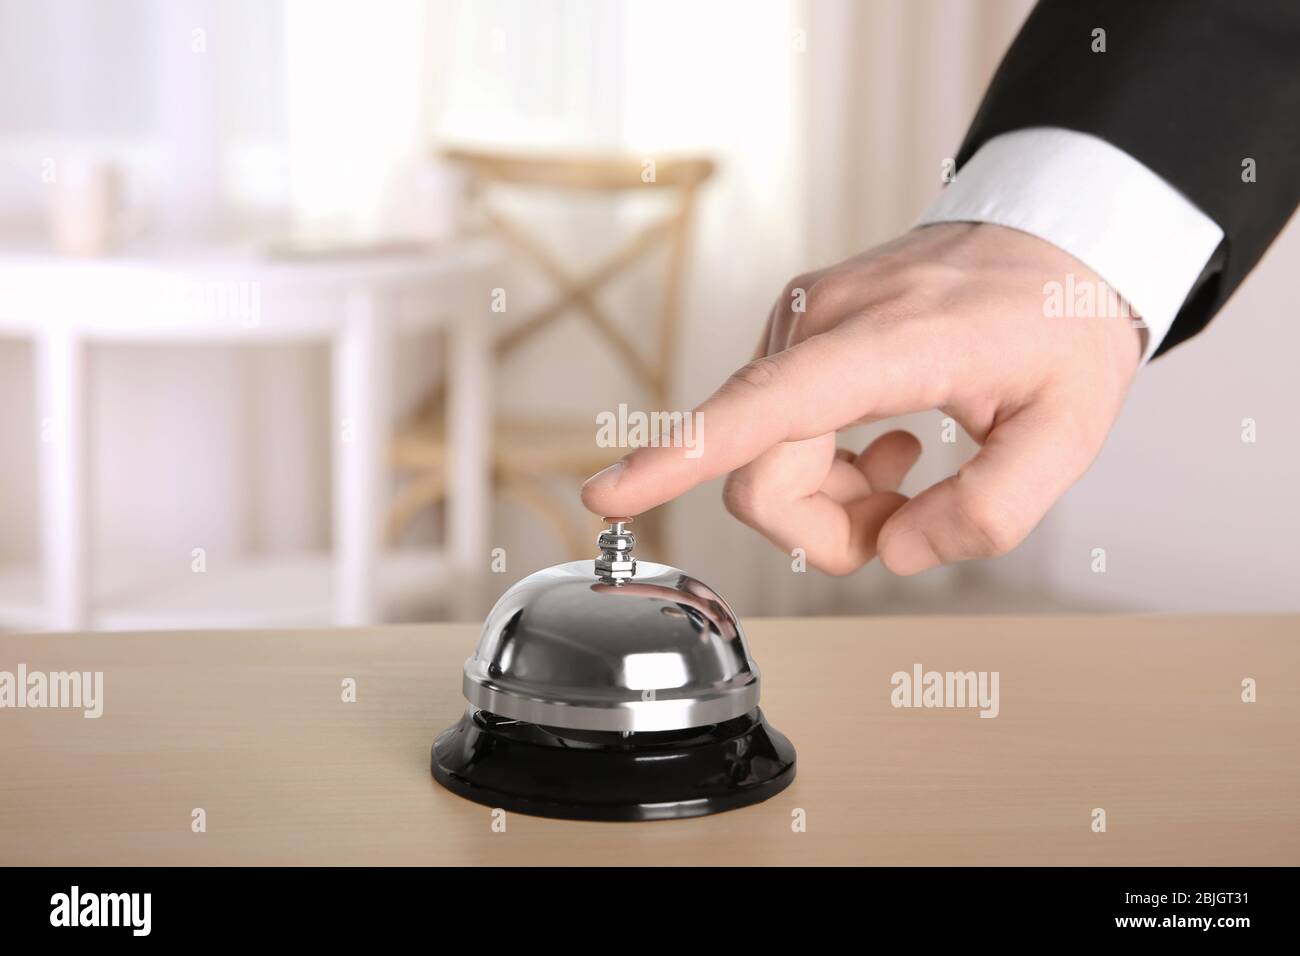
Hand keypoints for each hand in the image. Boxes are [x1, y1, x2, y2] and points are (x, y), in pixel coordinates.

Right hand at [582, 222, 1142, 574]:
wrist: (1052, 239)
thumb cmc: (1058, 326)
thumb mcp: (1068, 433)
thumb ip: (989, 514)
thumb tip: (894, 551)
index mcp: (888, 340)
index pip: (763, 408)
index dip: (678, 460)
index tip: (606, 495)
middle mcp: (821, 322)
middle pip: (756, 470)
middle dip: (821, 528)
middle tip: (908, 517)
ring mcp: (800, 322)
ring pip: (759, 457)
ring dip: (827, 497)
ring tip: (904, 469)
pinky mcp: (794, 333)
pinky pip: (770, 428)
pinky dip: (820, 463)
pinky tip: (883, 441)